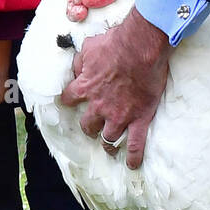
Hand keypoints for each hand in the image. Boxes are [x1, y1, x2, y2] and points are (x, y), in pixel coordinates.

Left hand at [59, 7, 170, 169]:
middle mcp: (99, 106)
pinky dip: (134, 157)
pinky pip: (135, 145)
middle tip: (92, 127)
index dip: (69, 99)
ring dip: (107, 143)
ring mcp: (119, 116)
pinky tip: (132, 165)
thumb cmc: (116, 44)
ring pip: (108, 138)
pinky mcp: (139, 119)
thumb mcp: (90, 47)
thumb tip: (76, 66)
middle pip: (88, 124)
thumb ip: (81, 60)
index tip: (70, 100)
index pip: (69, 98)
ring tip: (109, 147)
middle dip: (89, 127)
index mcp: (86, 87)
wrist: (140, 48)